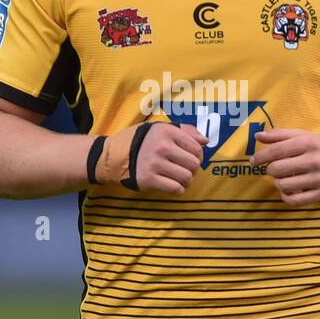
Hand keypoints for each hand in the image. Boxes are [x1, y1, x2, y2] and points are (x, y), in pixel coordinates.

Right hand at [92, 120, 207, 193]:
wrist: (113, 156)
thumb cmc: (141, 141)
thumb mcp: (160, 129)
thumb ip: (185, 131)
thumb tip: (206, 141)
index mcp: (167, 132)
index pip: (197, 147)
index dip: (198, 155)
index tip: (190, 158)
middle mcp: (162, 147)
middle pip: (194, 164)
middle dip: (193, 169)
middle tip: (184, 169)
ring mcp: (155, 164)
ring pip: (187, 177)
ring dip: (186, 180)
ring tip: (179, 178)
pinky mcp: (149, 180)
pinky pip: (175, 189)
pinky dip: (178, 190)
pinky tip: (173, 185)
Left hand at [252, 128, 319, 205]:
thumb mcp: (305, 136)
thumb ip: (281, 135)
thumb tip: (258, 136)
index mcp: (308, 143)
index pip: (276, 151)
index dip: (260, 157)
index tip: (254, 161)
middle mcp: (314, 160)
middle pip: (277, 169)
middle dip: (271, 170)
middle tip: (275, 169)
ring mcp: (319, 179)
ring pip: (284, 185)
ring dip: (279, 183)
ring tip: (284, 179)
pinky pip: (295, 201)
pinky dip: (286, 197)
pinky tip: (288, 191)